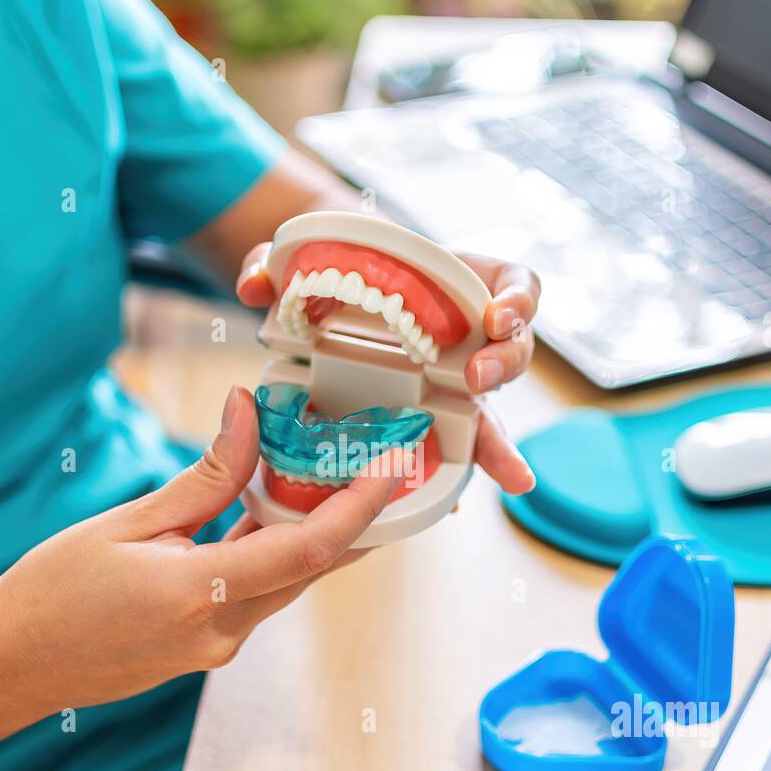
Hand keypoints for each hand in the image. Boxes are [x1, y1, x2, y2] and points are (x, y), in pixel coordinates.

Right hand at [0, 388, 407, 758]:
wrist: (13, 664)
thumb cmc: (54, 592)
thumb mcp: (129, 522)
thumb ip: (205, 476)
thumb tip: (250, 414)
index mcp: (200, 597)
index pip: (307, 551)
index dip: (359, 508)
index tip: (391, 466)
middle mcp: (222, 632)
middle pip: (313, 568)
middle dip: (358, 517)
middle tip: (386, 465)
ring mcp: (218, 647)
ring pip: (289, 581)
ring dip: (319, 533)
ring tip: (341, 476)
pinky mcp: (209, 647)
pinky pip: (261, 592)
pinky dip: (278, 551)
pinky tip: (280, 511)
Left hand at [237, 242, 539, 493]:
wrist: (335, 312)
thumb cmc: (338, 279)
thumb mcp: (303, 262)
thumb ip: (274, 262)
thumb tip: (252, 286)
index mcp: (457, 289)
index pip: (514, 285)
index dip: (518, 299)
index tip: (495, 315)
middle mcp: (467, 340)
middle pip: (513, 352)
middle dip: (505, 364)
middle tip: (477, 379)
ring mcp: (453, 386)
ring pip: (493, 411)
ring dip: (499, 439)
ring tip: (506, 471)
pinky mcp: (433, 423)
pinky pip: (455, 453)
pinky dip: (456, 482)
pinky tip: (452, 508)